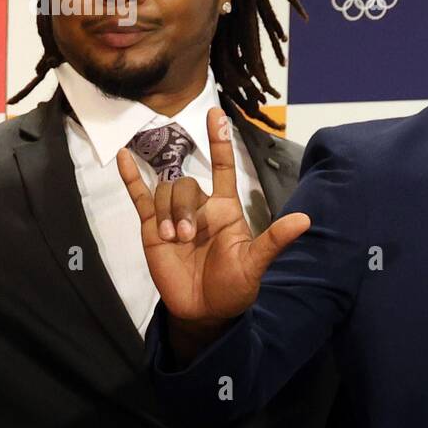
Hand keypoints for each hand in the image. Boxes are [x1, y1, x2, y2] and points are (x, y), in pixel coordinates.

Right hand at [117, 106, 309, 325]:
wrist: (204, 312)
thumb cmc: (234, 287)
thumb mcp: (255, 264)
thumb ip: (274, 240)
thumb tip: (305, 220)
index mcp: (226, 209)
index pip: (223, 167)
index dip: (220, 141)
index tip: (216, 114)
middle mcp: (200, 207)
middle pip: (185, 183)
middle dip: (182, 207)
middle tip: (187, 239)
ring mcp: (174, 216)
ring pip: (163, 191)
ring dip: (167, 212)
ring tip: (173, 240)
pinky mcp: (152, 228)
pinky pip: (139, 197)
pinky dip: (130, 177)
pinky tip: (122, 157)